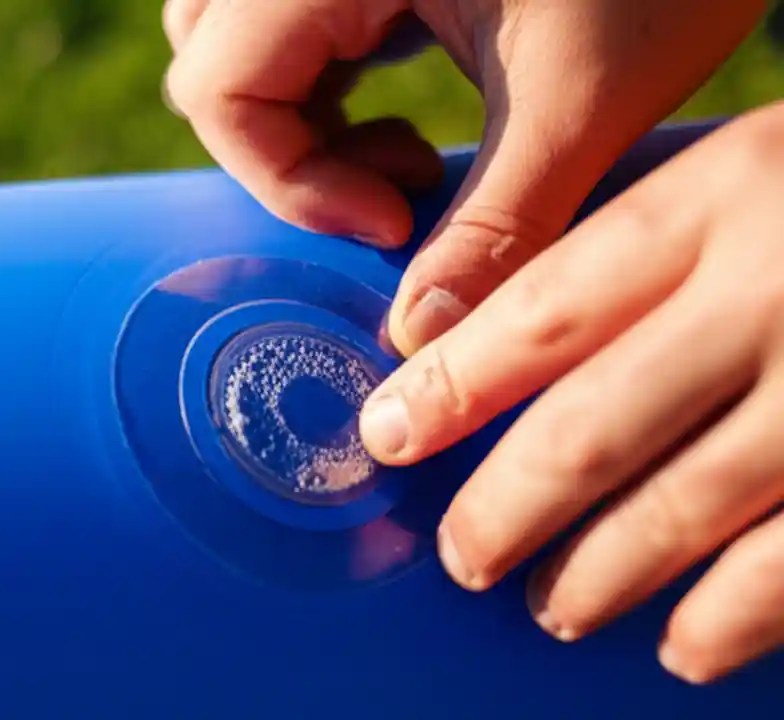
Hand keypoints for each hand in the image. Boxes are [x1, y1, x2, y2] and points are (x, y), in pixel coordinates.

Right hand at [163, 0, 765, 355]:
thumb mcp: (577, 100)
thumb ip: (494, 225)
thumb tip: (420, 339)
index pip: (221, 86)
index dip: (288, 177)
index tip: (391, 221)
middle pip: (212, 61)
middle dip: (283, 150)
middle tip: (388, 189)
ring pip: (241, 45)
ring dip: (295, 122)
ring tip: (401, 156)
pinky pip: (292, 31)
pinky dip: (326, 92)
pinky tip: (404, 124)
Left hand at [359, 102, 783, 683]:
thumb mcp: (750, 175)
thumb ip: (637, 252)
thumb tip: (475, 346)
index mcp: (725, 198)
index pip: (543, 309)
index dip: (449, 385)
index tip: (387, 434)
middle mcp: (781, 292)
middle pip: (595, 426)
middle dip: (508, 506)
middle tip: (466, 554)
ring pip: (691, 508)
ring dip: (602, 572)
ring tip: (552, 603)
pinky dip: (734, 617)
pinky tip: (680, 645)